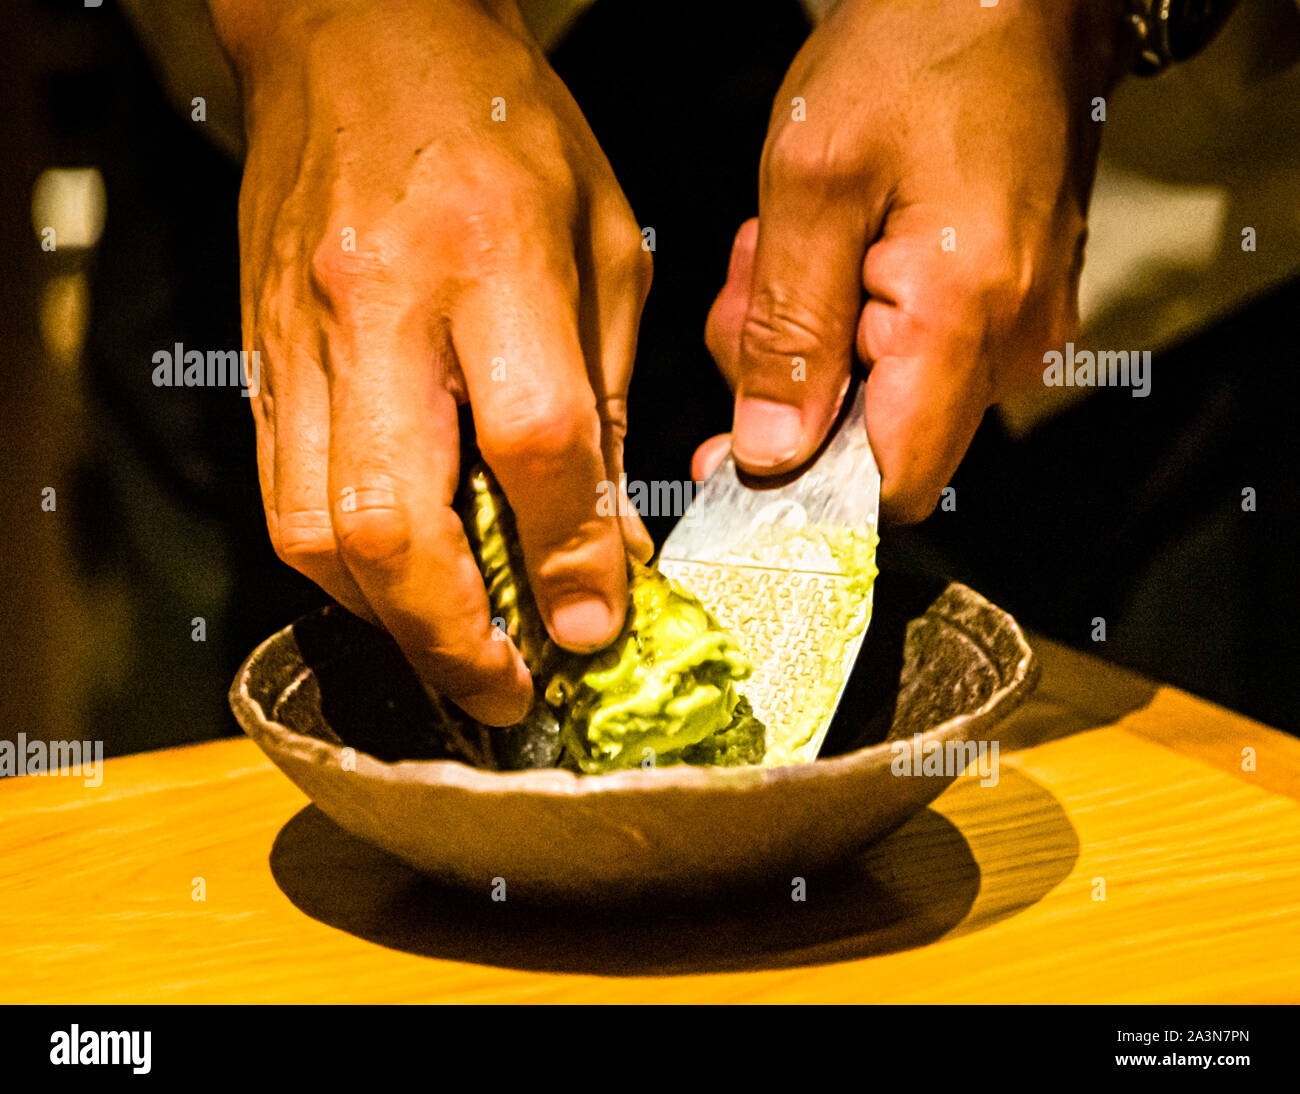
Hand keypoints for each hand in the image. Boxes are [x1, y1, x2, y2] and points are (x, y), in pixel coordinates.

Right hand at [213, 0, 653, 723]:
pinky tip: (393, 590)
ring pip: (315, 528)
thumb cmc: (503, 127)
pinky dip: (340, 569)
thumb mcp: (601, 243)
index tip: (595, 627)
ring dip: (389, 619)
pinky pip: (281, 494)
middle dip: (455, 632)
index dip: (568, 558)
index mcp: (492, 256)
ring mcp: (300, 336)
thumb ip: (601, 398)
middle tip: (508, 688)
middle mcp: (379, 304)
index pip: (531, 445)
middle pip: (395, 519)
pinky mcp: (258, 357)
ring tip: (454, 653)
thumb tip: (609, 542)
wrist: (359, 38)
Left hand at [701, 0, 1127, 517]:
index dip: (801, 489)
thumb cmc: (919, 50)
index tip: (731, 454)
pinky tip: (832, 246)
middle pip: (874, 442)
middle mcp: (1013, 342)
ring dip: (812, 341)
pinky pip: (914, 354)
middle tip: (753, 284)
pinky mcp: (1010, 304)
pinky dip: (850, 318)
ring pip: (886, 398)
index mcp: (966, 316)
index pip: (887, 484)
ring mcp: (1020, 325)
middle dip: (790, 385)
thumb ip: (786, 333)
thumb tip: (770, 451)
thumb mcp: (812, 182)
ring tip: (788, 246)